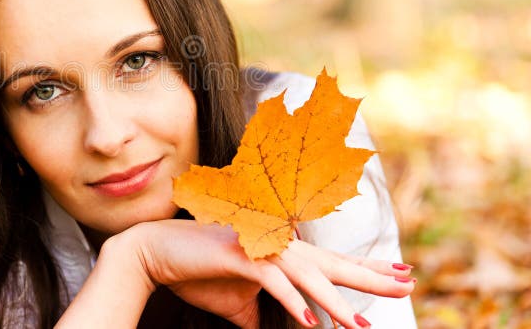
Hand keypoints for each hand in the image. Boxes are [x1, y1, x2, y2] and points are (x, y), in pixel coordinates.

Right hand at [121, 220, 413, 327]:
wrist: (158, 254)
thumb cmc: (197, 273)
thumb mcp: (238, 302)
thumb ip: (262, 312)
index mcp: (280, 253)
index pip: (331, 261)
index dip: (366, 269)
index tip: (399, 274)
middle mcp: (277, 245)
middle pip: (332, 263)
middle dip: (371, 276)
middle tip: (408, 283)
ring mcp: (260, 247)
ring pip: (309, 275)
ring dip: (336, 301)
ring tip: (363, 326)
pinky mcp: (240, 256)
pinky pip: (274, 282)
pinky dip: (294, 302)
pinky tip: (312, 324)